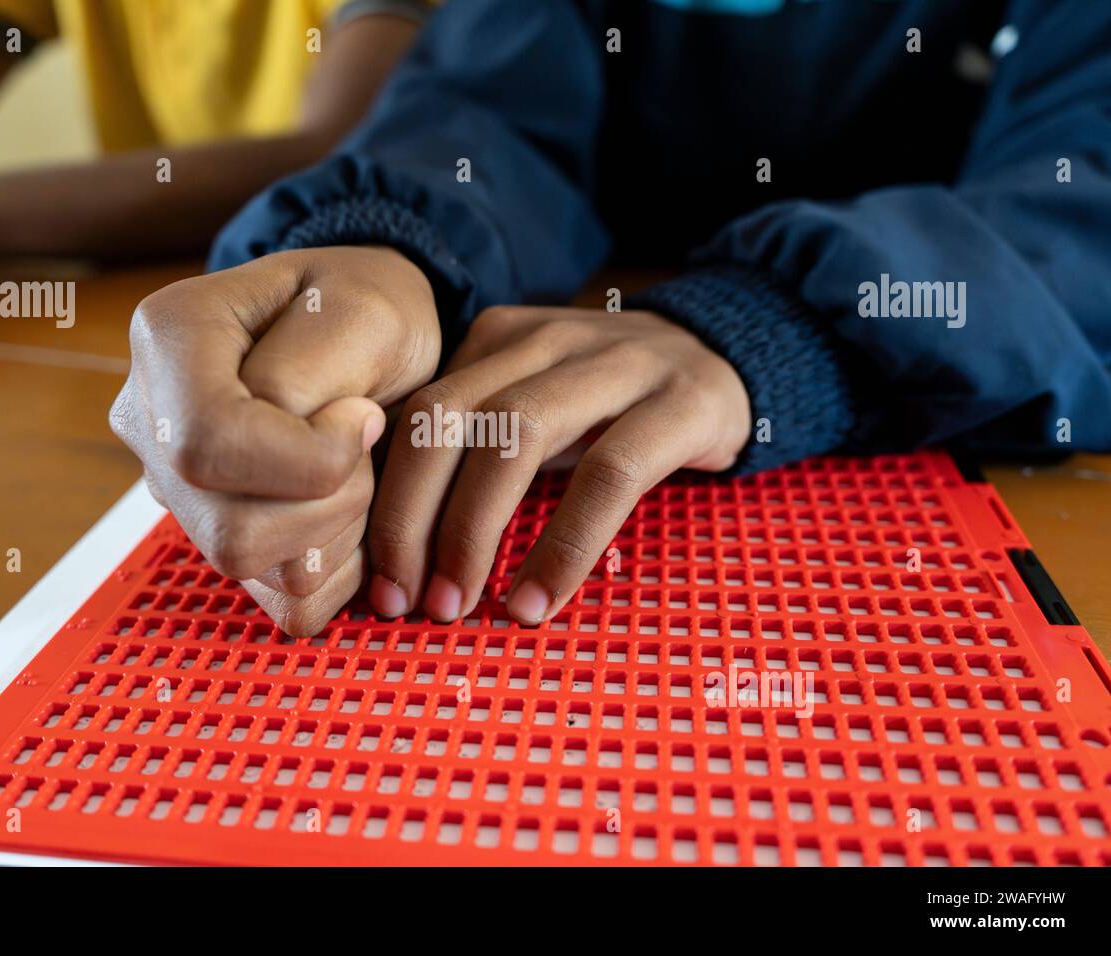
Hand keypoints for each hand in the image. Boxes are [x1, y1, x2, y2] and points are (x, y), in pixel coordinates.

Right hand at [109, 246, 440, 635]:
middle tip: (366, 441)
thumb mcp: (361, 309)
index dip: (308, 457)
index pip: (209, 445)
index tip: (362, 417)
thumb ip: (312, 373)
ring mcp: (177, 492)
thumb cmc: (366, 309)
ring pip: (255, 570)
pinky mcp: (220, 544)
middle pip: (229, 529)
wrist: (370, 335)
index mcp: (167, 339)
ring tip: (356, 467)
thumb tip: (298, 445)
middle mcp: (152, 422)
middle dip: (332, 500)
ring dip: (339, 528)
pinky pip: (285, 604)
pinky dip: (340, 567)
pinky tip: (350, 508)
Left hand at [366, 306, 751, 625]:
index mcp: (498, 339)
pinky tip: (537, 599)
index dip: (388, 503)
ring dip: (473, 531)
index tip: (379, 584)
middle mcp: (546, 339)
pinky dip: (565, 544)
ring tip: (458, 606)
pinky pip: (609, 475)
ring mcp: (615, 364)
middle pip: (448, 418)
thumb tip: (395, 541)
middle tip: (405, 601)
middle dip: (412, 519)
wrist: (731, 360)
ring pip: (515, 435)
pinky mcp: (679, 403)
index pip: (416, 416)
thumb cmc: (610, 407)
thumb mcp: (536, 406)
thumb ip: (473, 446)